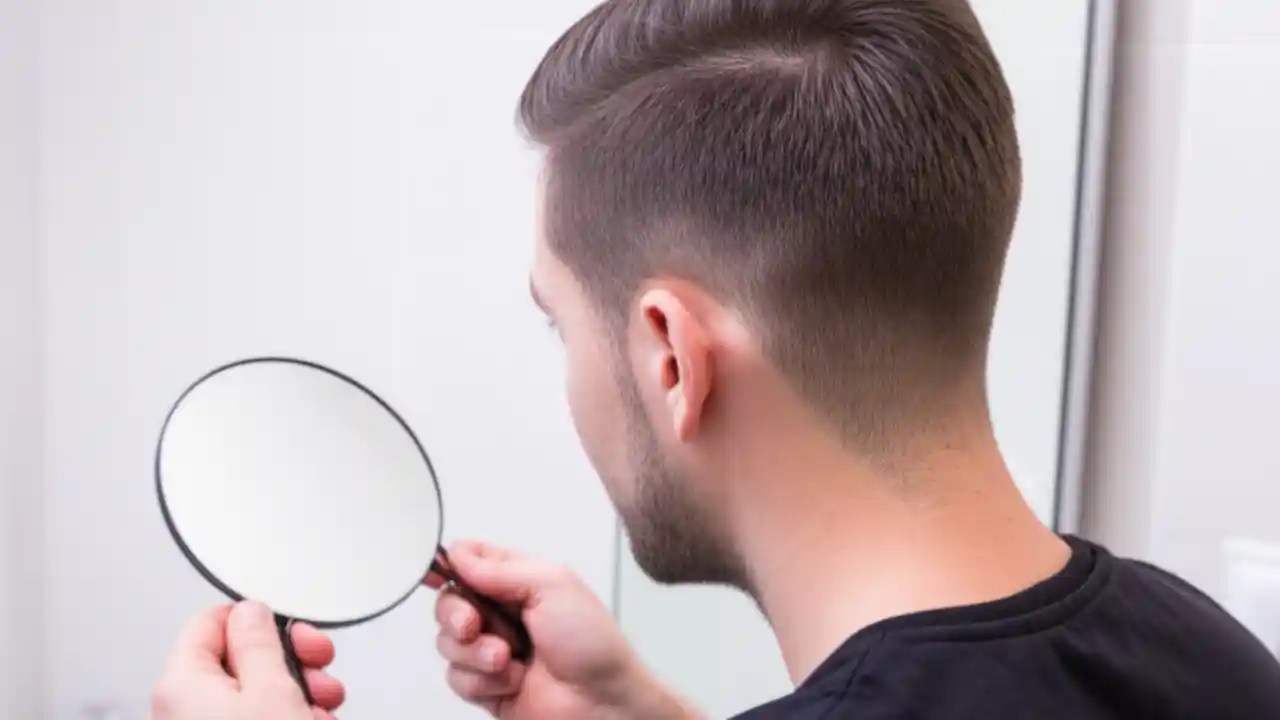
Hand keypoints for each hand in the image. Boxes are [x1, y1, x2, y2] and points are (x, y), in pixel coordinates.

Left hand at [152, 601, 345, 719]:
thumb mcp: (271, 690)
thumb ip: (259, 641)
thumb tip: (251, 611)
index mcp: (181, 683)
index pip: (213, 620)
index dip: (258, 618)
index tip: (290, 630)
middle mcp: (182, 707)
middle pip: (240, 658)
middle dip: (290, 659)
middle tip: (316, 665)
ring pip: (255, 692)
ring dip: (299, 692)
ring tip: (321, 706)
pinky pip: (255, 717)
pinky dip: (287, 715)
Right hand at [428, 541, 701, 719]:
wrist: (600, 702)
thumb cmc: (592, 643)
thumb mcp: (552, 584)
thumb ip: (499, 567)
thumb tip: (458, 554)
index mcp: (518, 579)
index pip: (469, 560)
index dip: (448, 564)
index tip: (437, 573)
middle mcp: (501, 613)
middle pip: (448, 602)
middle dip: (456, 615)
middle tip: (474, 625)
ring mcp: (491, 649)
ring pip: (447, 643)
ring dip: (475, 653)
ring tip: (508, 659)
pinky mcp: (486, 685)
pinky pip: (457, 678)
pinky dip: (482, 681)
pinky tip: (513, 680)